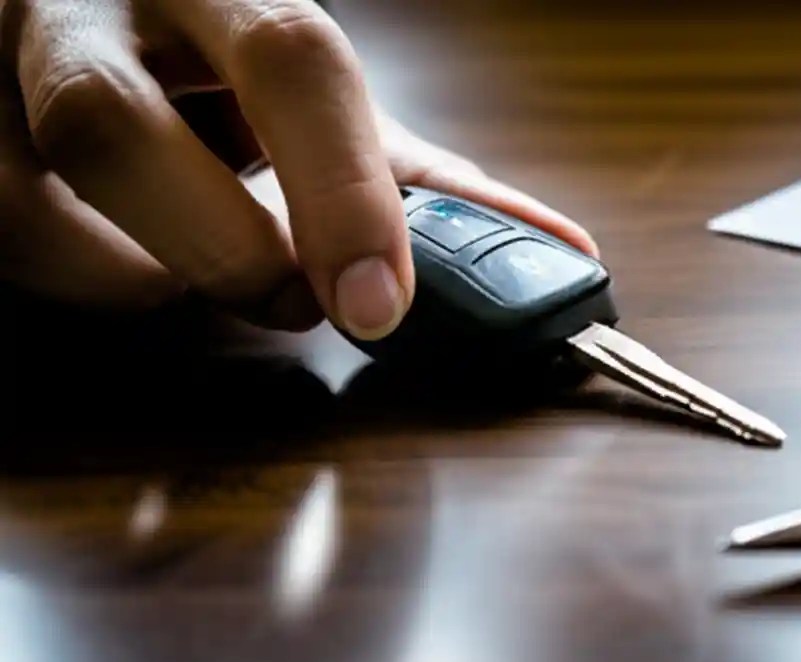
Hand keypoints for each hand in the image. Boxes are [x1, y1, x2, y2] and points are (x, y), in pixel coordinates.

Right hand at [0, 0, 596, 339]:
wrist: (95, 9)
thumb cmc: (225, 62)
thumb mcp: (320, 104)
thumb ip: (423, 179)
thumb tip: (557, 253)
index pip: (294, 63)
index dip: (344, 192)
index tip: (380, 305)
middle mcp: (85, 4)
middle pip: (115, 129)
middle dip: (219, 249)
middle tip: (290, 302)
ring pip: (27, 206)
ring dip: (134, 278)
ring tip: (198, 268)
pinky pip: (2, 243)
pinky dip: (78, 278)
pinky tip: (124, 249)